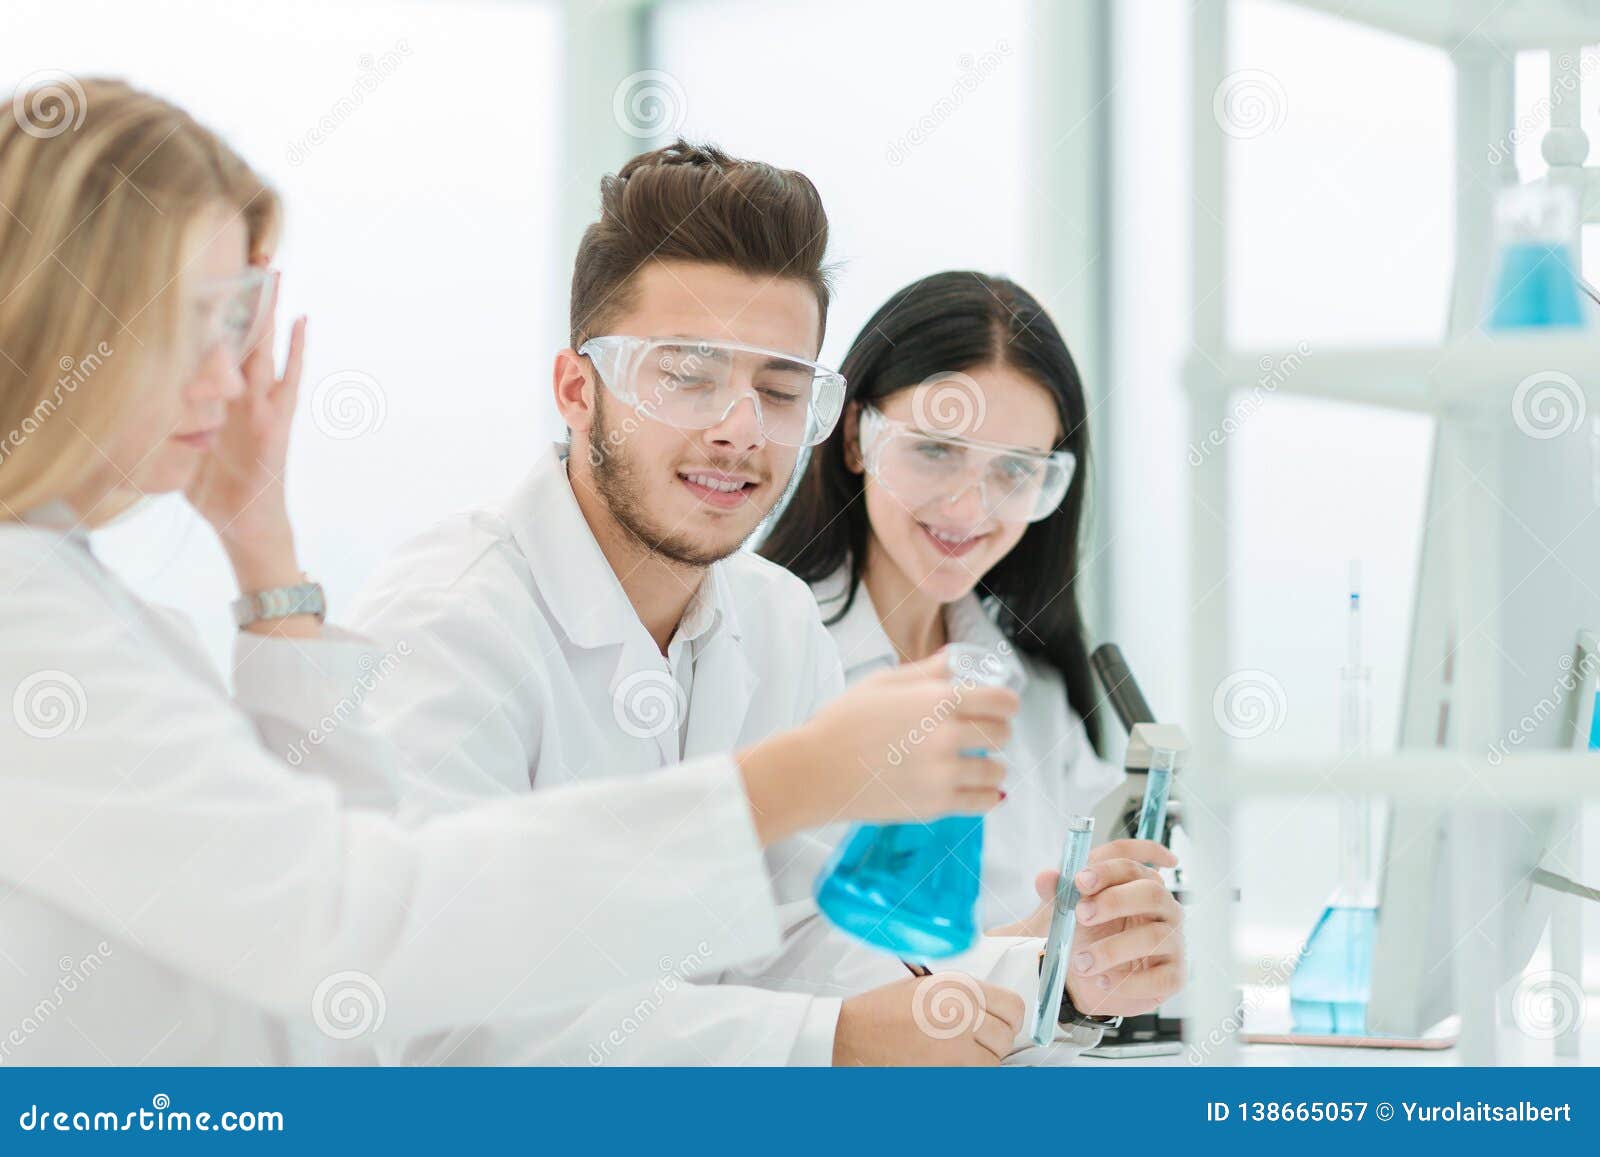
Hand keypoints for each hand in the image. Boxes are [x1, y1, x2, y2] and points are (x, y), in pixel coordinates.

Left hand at [186, 268, 307, 586]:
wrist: (244, 526)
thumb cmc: (213, 491)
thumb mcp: (173, 448)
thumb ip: (156, 422)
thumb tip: (115, 403)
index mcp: (216, 400)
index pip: (209, 347)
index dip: (206, 313)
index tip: (200, 272)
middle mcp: (241, 396)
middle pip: (240, 337)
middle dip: (242, 298)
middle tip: (243, 255)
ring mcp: (261, 406)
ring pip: (263, 348)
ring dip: (268, 311)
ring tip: (273, 274)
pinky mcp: (276, 423)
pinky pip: (289, 381)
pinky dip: (297, 351)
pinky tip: (301, 322)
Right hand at [737, 651, 1019, 842]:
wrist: (815, 771)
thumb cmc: (842, 723)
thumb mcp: (882, 683)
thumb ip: (927, 671)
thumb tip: (956, 659)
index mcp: (936, 700)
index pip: (1001, 701)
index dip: (1005, 703)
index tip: (1000, 708)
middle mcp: (946, 735)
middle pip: (1002, 734)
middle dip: (997, 732)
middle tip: (984, 735)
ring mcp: (942, 773)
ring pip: (997, 771)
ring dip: (992, 766)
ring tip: (978, 765)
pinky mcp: (935, 805)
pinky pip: (983, 802)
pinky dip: (987, 796)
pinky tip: (981, 790)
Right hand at [833, 974, 1025, 1066]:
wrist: (856, 1032)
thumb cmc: (886, 1009)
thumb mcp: (929, 986)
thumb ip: (964, 995)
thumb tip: (991, 1013)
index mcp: (960, 984)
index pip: (1014, 1006)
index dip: (1009, 1020)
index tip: (1000, 1025)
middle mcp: (963, 1008)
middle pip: (1007, 1035)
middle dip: (996, 1043)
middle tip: (979, 1044)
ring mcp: (957, 1038)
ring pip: (995, 1059)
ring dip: (984, 1060)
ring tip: (962, 1055)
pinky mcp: (948, 1064)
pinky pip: (977, 1074)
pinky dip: (969, 1073)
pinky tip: (951, 1064)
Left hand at [1065, 848, 1183, 1016]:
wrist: (1084, 982)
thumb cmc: (1083, 937)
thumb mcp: (1064, 914)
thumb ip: (1056, 893)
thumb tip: (1045, 876)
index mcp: (1137, 883)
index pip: (1132, 864)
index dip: (1107, 870)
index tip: (1080, 880)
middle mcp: (1162, 907)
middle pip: (1152, 892)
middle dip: (1115, 901)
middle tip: (1081, 915)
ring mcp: (1172, 940)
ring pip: (1153, 936)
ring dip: (1112, 949)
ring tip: (1081, 962)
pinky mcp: (1175, 974)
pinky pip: (1160, 977)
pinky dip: (1127, 981)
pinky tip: (1103, 981)